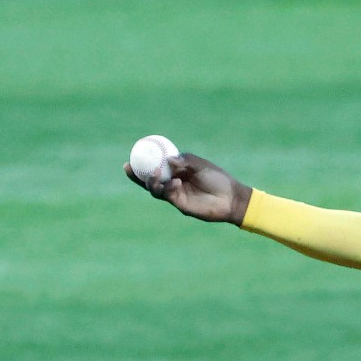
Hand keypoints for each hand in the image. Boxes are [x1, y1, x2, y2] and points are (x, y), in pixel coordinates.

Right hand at [124, 153, 251, 224]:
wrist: (230, 197)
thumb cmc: (218, 179)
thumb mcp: (200, 164)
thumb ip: (185, 160)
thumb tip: (168, 159)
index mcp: (177, 171)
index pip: (156, 167)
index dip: (143, 162)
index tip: (133, 154)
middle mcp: (173, 183)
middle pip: (150, 181)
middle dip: (137, 176)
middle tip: (129, 167)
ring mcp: (176, 195)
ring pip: (155, 190)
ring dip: (152, 183)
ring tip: (155, 175)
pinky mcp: (180, 205)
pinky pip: (168, 196)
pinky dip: (168, 188)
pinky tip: (176, 182)